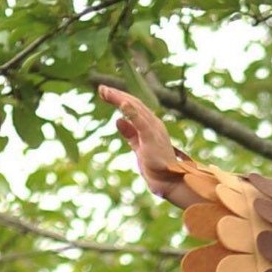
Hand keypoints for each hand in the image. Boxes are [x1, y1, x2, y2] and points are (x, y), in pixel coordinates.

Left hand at [97, 83, 190, 204]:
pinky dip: (132, 113)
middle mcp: (154, 124)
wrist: (169, 182)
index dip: (119, 98)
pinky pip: (141, 123)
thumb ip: (130, 133)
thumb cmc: (156, 167)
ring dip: (120, 99)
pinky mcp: (152, 139)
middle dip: (117, 95)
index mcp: (151, 125)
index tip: (104, 92)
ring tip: (106, 92)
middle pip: (134, 103)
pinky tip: (123, 104)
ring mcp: (154, 130)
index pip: (134, 106)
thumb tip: (118, 120)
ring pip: (136, 109)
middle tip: (101, 88)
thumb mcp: (139, 146)